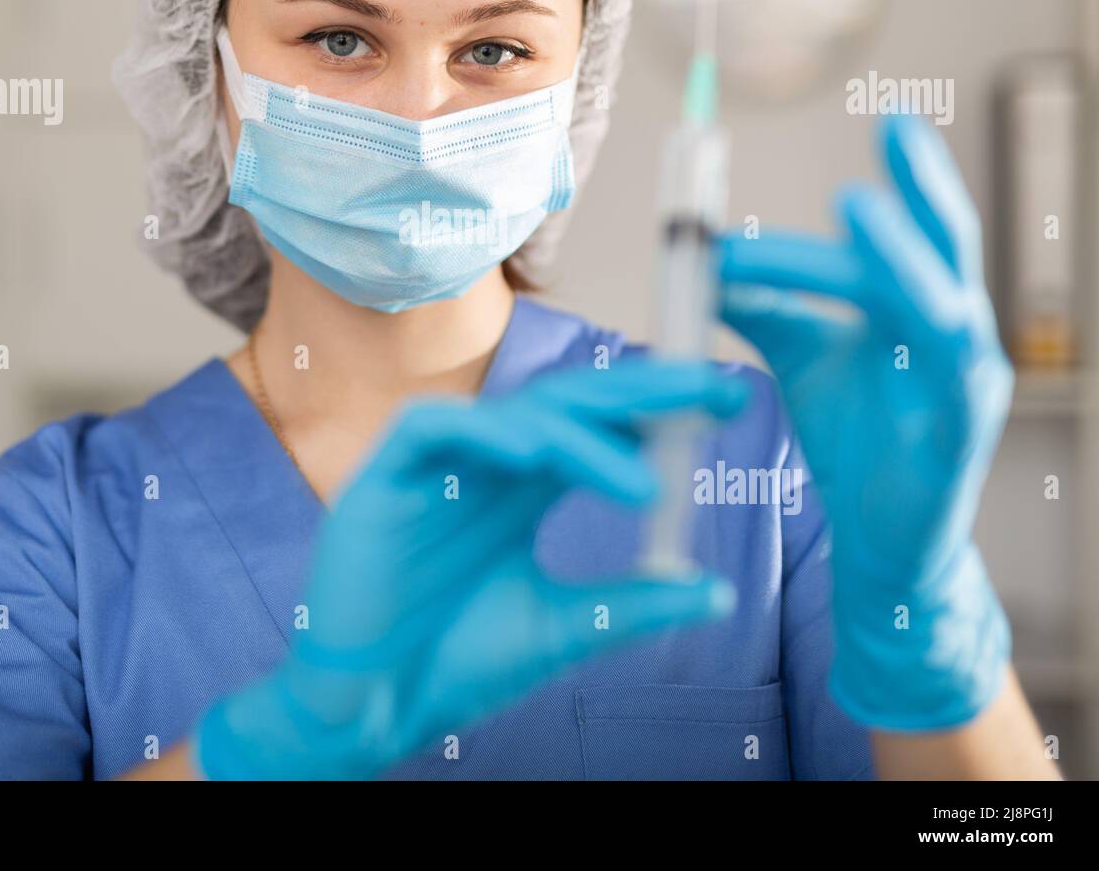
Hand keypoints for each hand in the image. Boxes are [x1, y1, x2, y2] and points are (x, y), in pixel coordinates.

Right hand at [192, 357, 748, 777]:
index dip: (658, 412)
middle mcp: (488, 466)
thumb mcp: (560, 629)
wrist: (370, 710)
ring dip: (580, 436)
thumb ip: (632, 604)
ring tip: (641, 483)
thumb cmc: (453, 663)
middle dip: (640, 392)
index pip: (598, 430)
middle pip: (568, 405)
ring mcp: (437, 467)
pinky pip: (433, 429)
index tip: (728, 405)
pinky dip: (484, 433)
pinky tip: (536, 455)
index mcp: (525, 492)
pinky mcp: (384, 477)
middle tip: (712, 387)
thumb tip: (718, 592)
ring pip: (514, 415)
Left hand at [717, 113, 1012, 730]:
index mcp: (917, 305)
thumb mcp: (800, 355)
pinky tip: (916, 330)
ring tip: (859, 208)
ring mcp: (963, 385)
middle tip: (900, 127)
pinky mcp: (959, 441)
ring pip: (941, 309)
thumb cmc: (852, 437)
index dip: (913, 176)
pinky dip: (928, 354)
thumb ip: (761, 303)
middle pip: (948, 248)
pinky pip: (949, 389)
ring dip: (902, 258)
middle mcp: (951, 333)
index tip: (891, 117)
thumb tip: (701, 251)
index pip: (915, 229)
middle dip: (928, 188)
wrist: (879, 537)